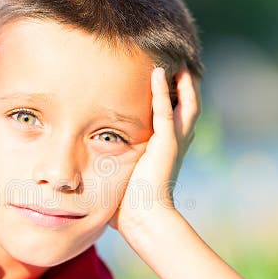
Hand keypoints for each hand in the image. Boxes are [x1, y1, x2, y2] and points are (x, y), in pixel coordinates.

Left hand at [109, 66, 199, 237]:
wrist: (143, 219)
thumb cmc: (130, 204)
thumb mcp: (123, 173)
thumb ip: (114, 163)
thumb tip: (88, 165)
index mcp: (168, 147)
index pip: (175, 114)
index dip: (174, 95)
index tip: (162, 76)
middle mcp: (177, 141)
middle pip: (189, 103)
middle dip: (185, 82)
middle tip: (177, 61)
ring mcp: (175, 141)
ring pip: (187, 102)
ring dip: (181, 80)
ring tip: (173, 59)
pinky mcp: (168, 143)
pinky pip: (165, 109)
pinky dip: (161, 90)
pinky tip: (156, 71)